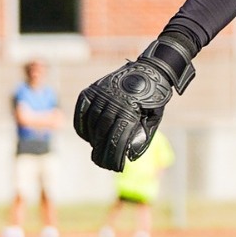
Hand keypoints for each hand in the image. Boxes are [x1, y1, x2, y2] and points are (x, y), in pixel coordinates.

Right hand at [74, 43, 192, 170]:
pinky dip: (81, 124)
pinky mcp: (93, 89)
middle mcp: (114, 101)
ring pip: (91, 122)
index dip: (114, 156)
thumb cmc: (154, 98)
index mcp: (131, 110)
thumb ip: (142, 136)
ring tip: (96, 149)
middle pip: (102, 132)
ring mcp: (102, 93)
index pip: (118, 139)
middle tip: (101, 162)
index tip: (114, 167)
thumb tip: (129, 156)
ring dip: (92, 139)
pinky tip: (86, 135)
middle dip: (101, 151)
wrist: (151, 69)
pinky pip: (82, 110)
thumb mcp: (154, 118)